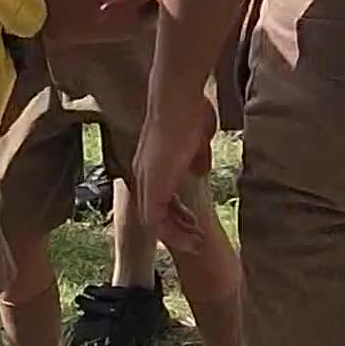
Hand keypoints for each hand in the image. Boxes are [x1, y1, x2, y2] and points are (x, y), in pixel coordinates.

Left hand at [133, 99, 212, 248]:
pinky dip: (172, 233)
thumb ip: (197, 155)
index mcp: (154, 163)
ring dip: (176, 235)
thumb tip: (200, 167)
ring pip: (154, 220)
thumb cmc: (190, 111)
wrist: (178, 101)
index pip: (160, 196)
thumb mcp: (197, 139)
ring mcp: (145, 180)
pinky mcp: (151, 187)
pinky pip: (155, 221)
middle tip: (196, 238)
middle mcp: (144, 174)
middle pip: (155, 211)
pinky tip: (190, 238)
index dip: (177, 211)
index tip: (193, 220)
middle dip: (177, 227)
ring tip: (196, 244)